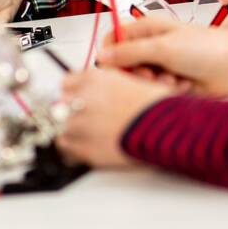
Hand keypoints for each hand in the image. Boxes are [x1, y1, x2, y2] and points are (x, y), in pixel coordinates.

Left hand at [56, 66, 173, 167]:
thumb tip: (97, 89)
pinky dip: (75, 146)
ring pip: (60, 126)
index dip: (75, 91)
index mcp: (93, 79)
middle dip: (71, 109)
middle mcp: (82, 100)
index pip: (67, 82)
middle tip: (87, 115)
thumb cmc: (157, 106)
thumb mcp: (133, 81)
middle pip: (60, 103)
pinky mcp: (84, 149)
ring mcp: (80, 125)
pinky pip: (66, 146)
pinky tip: (91, 143)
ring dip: (72, 128)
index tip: (79, 97)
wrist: (167, 129)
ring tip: (91, 131)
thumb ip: (108, 83)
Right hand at [97, 15, 227, 96]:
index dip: (109, 53)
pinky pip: (154, 91)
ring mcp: (161, 64)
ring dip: (153, 83)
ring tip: (173, 79)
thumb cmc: (207, 48)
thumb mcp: (163, 46)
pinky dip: (166, 91)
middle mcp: (152, 45)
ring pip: (138, 80)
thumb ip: (130, 51)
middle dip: (136, 73)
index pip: (113, 38)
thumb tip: (102, 56)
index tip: (113, 66)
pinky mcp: (170, 82)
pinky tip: (182, 85)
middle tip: (151, 74)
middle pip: (123, 63)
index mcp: (147, 28)